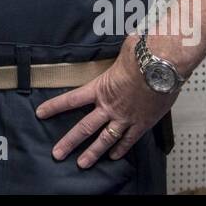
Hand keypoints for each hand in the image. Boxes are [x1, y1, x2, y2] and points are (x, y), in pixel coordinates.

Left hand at [35, 41, 179, 168]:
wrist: (164, 67)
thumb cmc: (144, 54)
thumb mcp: (123, 50)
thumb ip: (118, 53)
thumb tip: (125, 42)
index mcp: (100, 88)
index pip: (71, 99)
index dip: (54, 107)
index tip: (41, 113)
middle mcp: (109, 106)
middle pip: (84, 128)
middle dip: (69, 142)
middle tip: (57, 154)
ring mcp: (125, 118)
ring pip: (104, 140)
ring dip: (92, 153)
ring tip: (81, 164)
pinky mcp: (142, 124)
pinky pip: (128, 140)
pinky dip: (121, 149)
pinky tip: (114, 156)